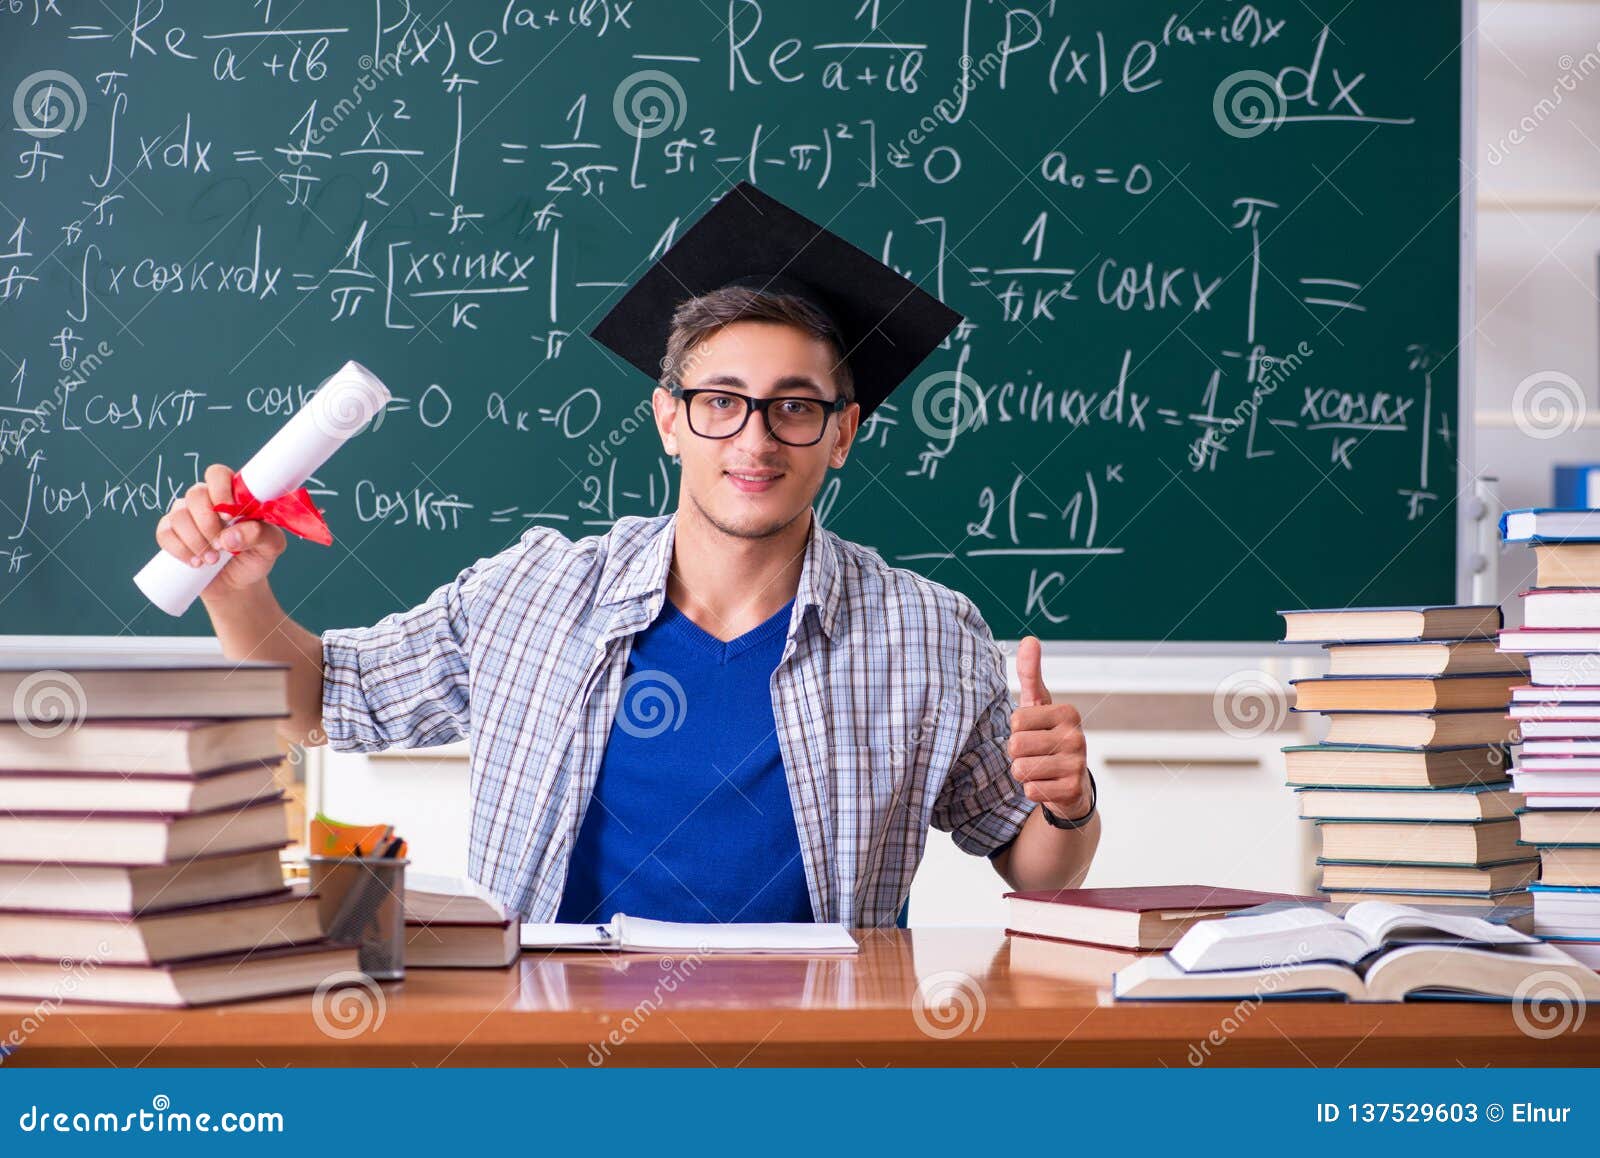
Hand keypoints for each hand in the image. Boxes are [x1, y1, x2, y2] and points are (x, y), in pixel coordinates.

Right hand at [154, 462, 286, 595]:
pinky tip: (195, 562)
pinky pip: (164, 533)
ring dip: (195, 541)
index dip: (220, 490)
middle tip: (221, 546)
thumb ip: (261, 535)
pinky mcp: (170, 534)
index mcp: (232, 494)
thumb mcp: (271, 546)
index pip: (218, 474)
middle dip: (207, 523)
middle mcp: (206, 501)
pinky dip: (179, 549)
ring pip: (178, 515)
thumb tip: (229, 536)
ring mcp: (186, 516)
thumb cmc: (256, 557)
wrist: (238, 584)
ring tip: (212, 560)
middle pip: (195, 494)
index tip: (228, 515)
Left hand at [1008, 635, 1091, 821]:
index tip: (1034, 733)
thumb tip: (1029, 639)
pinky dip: (1033, 790)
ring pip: (1021, 769)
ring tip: (1041, 769)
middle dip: (1017, 754)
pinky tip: (1048, 785)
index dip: (1016, 731)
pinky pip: (1031, 790)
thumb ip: (1031, 673)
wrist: (1070, 785)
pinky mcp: (1072, 790)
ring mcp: (1078, 764)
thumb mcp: (1038, 705)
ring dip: (1024, 773)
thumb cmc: (1047, 739)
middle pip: (1016, 746)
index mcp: (1067, 713)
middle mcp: (1077, 736)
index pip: (1016, 721)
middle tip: (1036, 754)